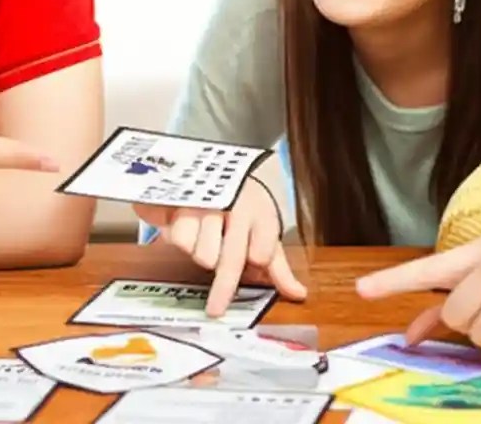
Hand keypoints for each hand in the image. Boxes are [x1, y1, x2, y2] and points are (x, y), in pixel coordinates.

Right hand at [134, 177, 306, 315]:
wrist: (216, 169)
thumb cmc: (245, 207)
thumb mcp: (265, 231)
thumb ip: (278, 267)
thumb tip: (298, 294)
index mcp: (262, 215)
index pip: (263, 252)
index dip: (258, 258)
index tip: (255, 260)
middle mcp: (236, 210)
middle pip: (231, 260)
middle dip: (223, 289)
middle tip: (215, 311)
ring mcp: (207, 207)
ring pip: (204, 255)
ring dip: (204, 256)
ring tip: (207, 241)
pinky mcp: (182, 204)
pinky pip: (181, 241)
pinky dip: (184, 242)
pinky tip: (190, 230)